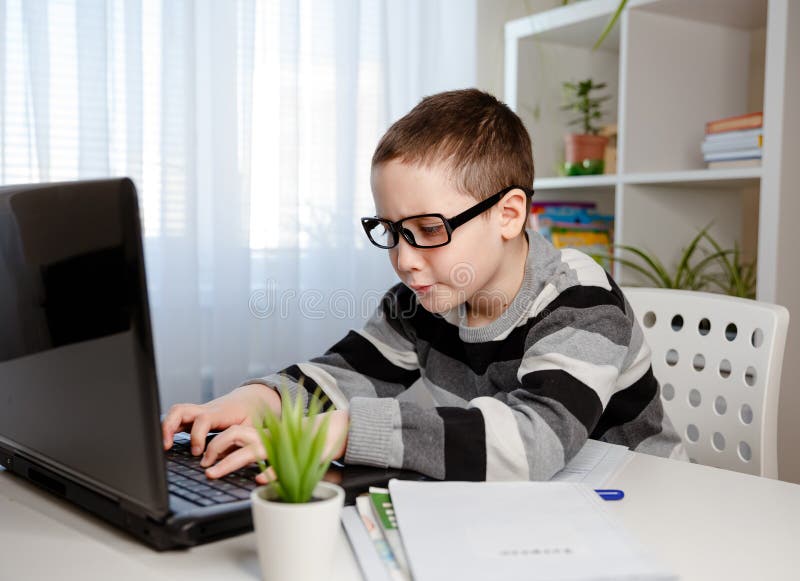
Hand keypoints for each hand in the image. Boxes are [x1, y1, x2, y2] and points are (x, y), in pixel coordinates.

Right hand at [161, 384, 280, 454]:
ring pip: (176, 412)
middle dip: (169, 427)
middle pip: (181, 410)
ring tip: (164, 446)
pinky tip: (169, 443)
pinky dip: (170, 428)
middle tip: (167, 446)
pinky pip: (178, 418)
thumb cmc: (252, 414)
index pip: (203, 419)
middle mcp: (206, 410)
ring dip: (166, 427)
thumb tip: (222, 460)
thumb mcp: (250, 429)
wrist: (251, 398)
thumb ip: (237, 442)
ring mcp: (199, 412)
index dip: (197, 436)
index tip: (197, 453)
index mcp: (220, 413)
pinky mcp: (195, 416)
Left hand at [200, 409, 349, 483]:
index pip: (234, 432)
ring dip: (230, 461)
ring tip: (214, 473)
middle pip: (236, 436)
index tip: (205, 457)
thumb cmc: (302, 439)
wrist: (332, 429)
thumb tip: (229, 460)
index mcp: (263, 433)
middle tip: (205, 466)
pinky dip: (270, 472)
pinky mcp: (297, 456)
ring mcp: (281, 446)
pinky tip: (260, 481)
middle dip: (216, 449)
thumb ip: (257, 448)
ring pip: (251, 450)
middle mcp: (269, 437)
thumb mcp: (276, 441)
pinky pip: (281, 465)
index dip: (217, 443)